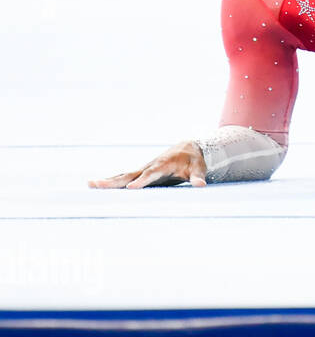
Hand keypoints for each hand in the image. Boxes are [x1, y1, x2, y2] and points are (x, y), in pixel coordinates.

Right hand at [88, 140, 207, 188]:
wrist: (188, 148)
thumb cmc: (194, 160)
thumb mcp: (198, 168)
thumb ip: (198, 176)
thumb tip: (201, 185)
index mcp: (163, 165)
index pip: (151, 174)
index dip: (142, 181)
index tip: (131, 188)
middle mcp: (150, 166)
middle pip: (130, 174)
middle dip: (114, 181)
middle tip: (96, 185)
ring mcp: (144, 169)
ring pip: (124, 175)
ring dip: (108, 180)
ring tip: (91, 184)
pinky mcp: (142, 173)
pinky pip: (125, 178)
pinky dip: (113, 182)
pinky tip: (99, 186)